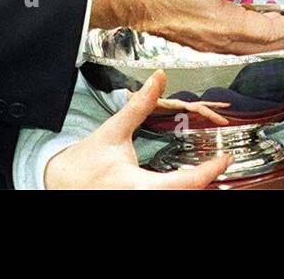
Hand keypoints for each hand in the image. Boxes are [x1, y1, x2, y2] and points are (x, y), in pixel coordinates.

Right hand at [43, 70, 229, 188]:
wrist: (59, 182)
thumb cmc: (86, 161)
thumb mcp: (113, 131)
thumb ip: (139, 106)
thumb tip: (158, 77)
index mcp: (137, 186)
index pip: (186, 183)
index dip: (210, 171)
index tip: (225, 158)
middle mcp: (140, 200)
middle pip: (186, 196)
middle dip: (204, 182)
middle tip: (218, 163)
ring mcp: (138, 205)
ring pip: (176, 200)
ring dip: (192, 187)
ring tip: (204, 172)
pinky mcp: (136, 205)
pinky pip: (165, 200)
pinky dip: (176, 190)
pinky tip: (182, 181)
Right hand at [91, 0, 283, 53]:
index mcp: (222, 23)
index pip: (268, 32)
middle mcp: (218, 40)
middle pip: (263, 46)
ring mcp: (207, 44)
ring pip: (250, 49)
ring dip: (273, 41)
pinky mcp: (198, 42)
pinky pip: (236, 48)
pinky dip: (254, 41)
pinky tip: (254, 29)